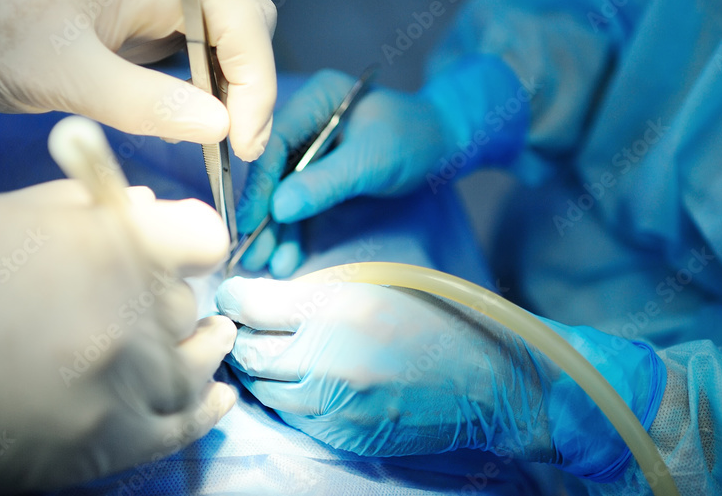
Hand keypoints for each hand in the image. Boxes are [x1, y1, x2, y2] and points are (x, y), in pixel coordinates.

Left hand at [0, 0, 275, 159]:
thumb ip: (143, 102)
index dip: (256, 81)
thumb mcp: (62, 75)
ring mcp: (151, 5)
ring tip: (220, 144)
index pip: (242, 19)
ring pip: (223, 41)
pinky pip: (192, 55)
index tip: (242, 141)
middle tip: (237, 144)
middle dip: (252, 83)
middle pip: (245, 23)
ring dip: (231, 90)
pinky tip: (189, 124)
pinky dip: (204, 91)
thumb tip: (221, 129)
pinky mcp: (137, 28)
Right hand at [0, 181, 236, 490]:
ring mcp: (112, 385)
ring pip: (189, 364)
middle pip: (184, 302)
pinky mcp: (97, 447)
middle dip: (171, 293)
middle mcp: (120, 314)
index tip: (184, 244)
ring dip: (201, 348)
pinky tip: (218, 394)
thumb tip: (148, 206)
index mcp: (99, 244)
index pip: (200, 238)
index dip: (191, 238)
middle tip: (156, 295)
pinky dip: (204, 410)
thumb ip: (83, 207)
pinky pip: (176, 428)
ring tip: (212, 336)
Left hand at [216, 276, 666, 480]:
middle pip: (246, 351)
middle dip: (238, 335)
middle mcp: (327, 361)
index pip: (252, 304)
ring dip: (258, 369)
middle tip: (243, 323)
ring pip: (261, 389)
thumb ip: (316, 294)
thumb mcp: (377, 287)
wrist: (487, 384)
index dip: (234, 297)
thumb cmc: (437, 322)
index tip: (234, 294)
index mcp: (338, 311)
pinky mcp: (340, 436)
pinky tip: (302, 379)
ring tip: (272, 351)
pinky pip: (291, 415)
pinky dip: (287, 396)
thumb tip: (263, 299)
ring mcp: (332, 406)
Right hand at [236, 70, 451, 275]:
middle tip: (251, 255)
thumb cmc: (415, 140)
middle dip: (264, 214)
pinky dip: (294, 229)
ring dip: (276, 229)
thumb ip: (326, 182)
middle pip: (273, 169)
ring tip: (267, 264)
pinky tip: (287, 257)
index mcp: (316, 99)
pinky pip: (300, 201)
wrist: (444, 143)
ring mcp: (310, 146)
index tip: (250, 223)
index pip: (274, 142)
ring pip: (283, 190)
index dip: (260, 185)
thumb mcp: (372, 160)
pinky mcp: (319, 171)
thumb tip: (278, 208)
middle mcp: (305, 120)